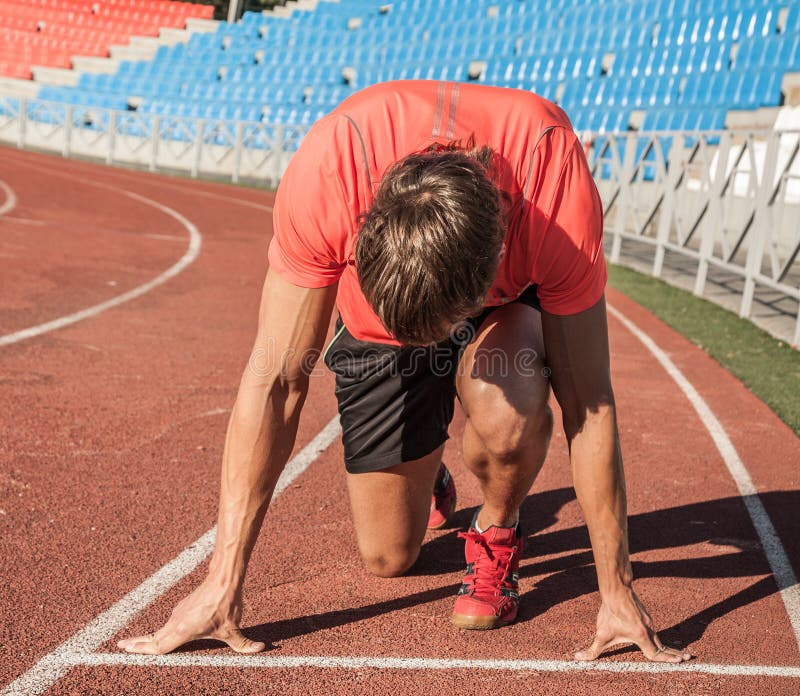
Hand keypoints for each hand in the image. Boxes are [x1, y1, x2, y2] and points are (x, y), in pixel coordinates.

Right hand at [117, 578, 264, 654]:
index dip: (141, 650)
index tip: (126, 651)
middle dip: (137, 644)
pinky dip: (162, 629)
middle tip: (121, 647)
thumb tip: (261, 649)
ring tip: (134, 643)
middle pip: (153, 637)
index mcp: (182, 630)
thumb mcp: (234, 629)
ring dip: (149, 637)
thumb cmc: (227, 604)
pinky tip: (163, 633)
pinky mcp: (184, 606)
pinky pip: (170, 622)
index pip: (157, 645)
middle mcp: (176, 621)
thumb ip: (245, 644)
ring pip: (161, 629)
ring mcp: (179, 612)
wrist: (224, 578)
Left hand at [575, 587, 691, 662]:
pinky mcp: (646, 617)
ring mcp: (649, 622)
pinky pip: (655, 631)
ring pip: (660, 639)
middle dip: (676, 654)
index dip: (667, 660)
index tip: (680, 662)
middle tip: (689, 658)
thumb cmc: (609, 612)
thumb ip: (591, 651)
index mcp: (641, 636)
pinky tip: (662, 643)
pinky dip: (661, 639)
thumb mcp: (600, 634)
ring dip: (669, 647)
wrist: (616, 590)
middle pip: (664, 647)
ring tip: (680, 654)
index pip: (656, 654)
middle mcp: (649, 630)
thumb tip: (577, 658)